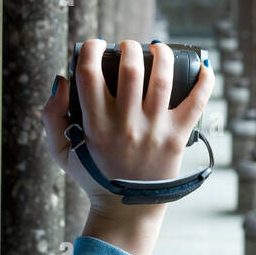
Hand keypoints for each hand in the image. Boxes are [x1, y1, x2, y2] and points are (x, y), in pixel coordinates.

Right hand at [42, 39, 213, 254]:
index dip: (92, 50)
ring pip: (162, 78)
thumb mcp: (60, 151)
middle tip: (128, 47)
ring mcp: (154, 131)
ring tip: (156, 48)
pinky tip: (203, 66)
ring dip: (161, 54)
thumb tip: (61, 79)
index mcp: (95, 126)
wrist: (126, 210)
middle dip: (129, 47)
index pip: (89, 74)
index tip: (96, 44)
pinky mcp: (178, 137)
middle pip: (130, 70)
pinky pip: (196, 102)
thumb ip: (51, 116)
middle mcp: (126, 126)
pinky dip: (204, 81)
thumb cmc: (93, 175)